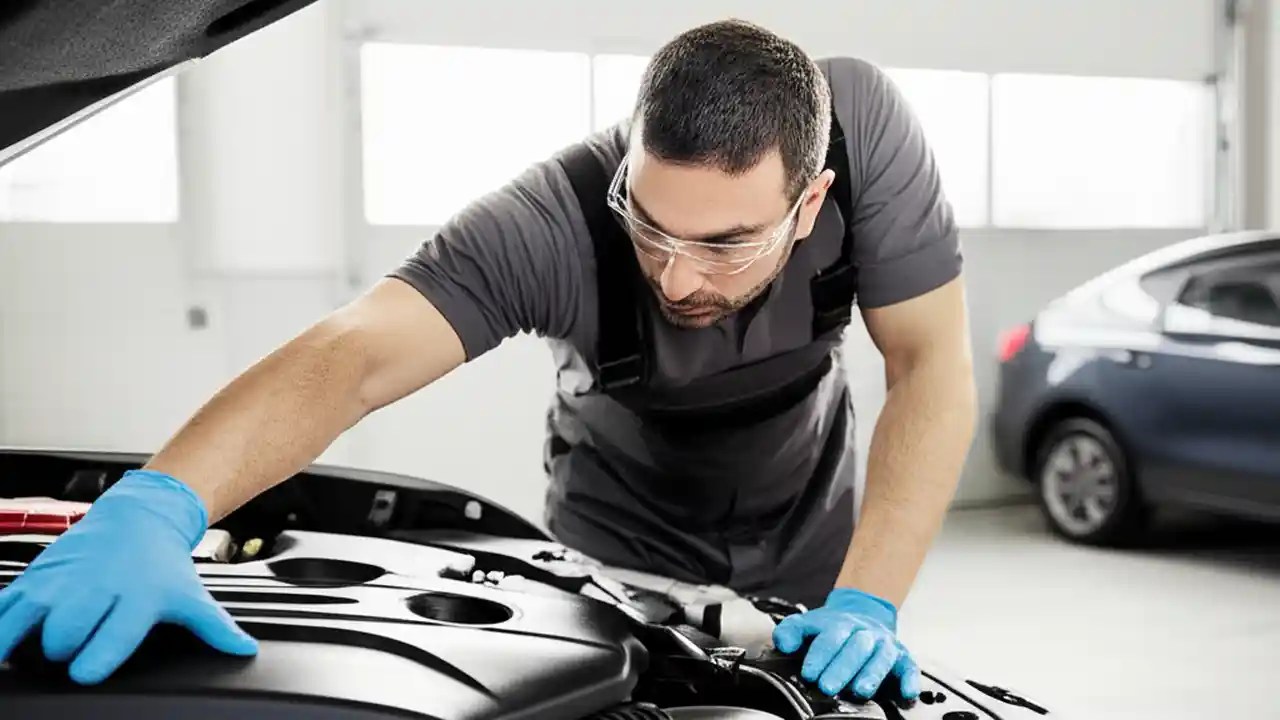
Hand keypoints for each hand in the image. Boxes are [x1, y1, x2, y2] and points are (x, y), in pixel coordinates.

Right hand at [0, 470, 257, 683]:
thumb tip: (244, 650)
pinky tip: (5, 641)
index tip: (88, 671)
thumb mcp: (191, 596)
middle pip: (63, 639)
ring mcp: (61, 580)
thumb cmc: (163, 565)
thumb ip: (215, 628)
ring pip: (25, 623)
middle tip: (73, 650)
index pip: (106, 643)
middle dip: (63, 654)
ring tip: (33, 650)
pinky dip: (0, 626)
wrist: (138, 518)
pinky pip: (2, 608)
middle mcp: (95, 587)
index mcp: (135, 598)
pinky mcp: (34, 575)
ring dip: (24, 643)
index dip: (93, 664)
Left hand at [772, 588, 920, 700]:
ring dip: (872, 674)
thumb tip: (783, 643)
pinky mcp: (903, 658)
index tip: (809, 673)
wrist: (864, 614)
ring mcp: (885, 644)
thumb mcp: (807, 624)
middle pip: (856, 647)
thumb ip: (790, 631)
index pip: (830, 636)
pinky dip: (910, 680)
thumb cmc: (832, 628)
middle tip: (827, 687)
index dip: (820, 655)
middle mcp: (865, 632)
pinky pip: (910, 667)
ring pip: (881, 657)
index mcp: (840, 623)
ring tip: (860, 691)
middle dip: (842, 668)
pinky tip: (906, 693)